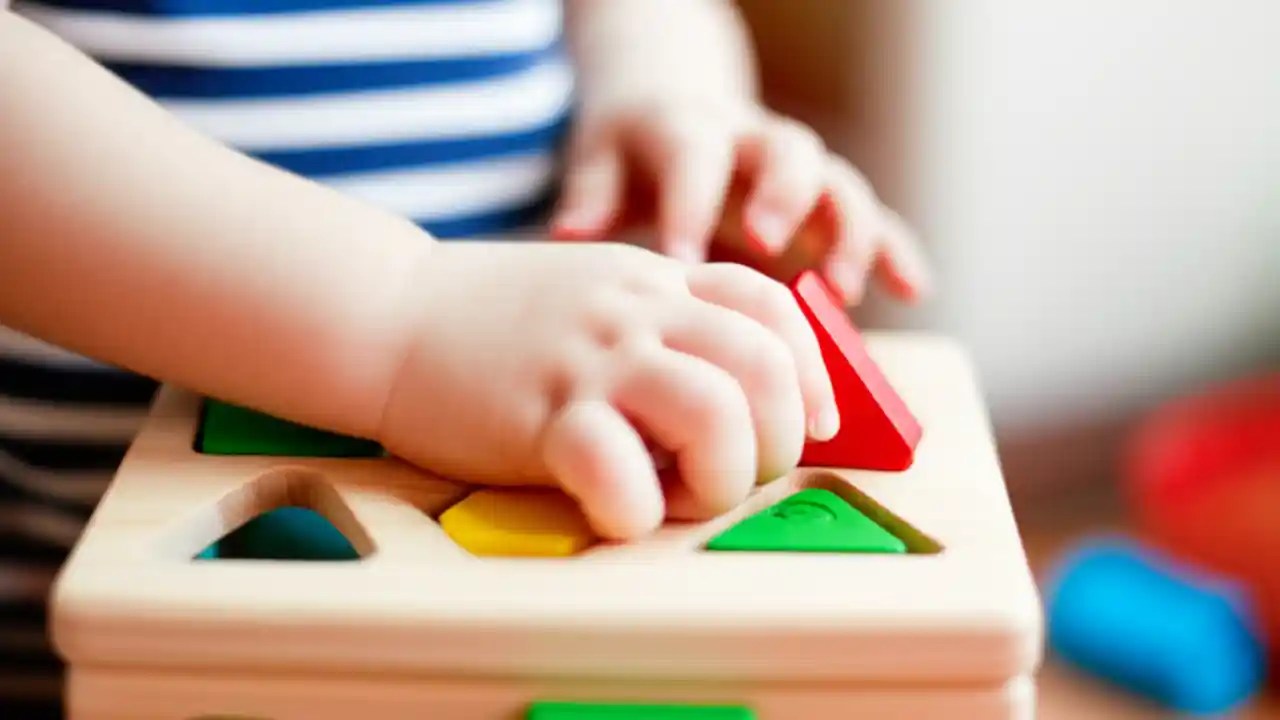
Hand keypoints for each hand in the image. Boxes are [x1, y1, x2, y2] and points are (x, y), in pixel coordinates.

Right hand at [378, 241, 837, 538]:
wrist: (388, 313)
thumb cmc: (493, 320)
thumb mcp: (593, 292)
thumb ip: (660, 323)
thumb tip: (734, 395)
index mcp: (656, 281)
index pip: (773, 308)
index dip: (815, 372)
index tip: (817, 422)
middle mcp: (636, 312)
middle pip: (764, 365)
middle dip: (783, 437)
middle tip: (744, 472)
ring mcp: (591, 361)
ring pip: (716, 412)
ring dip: (725, 476)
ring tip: (685, 495)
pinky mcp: (540, 416)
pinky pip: (618, 469)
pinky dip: (638, 510)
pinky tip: (618, 510)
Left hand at [550, 100, 930, 304]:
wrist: (674, 111)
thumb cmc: (631, 153)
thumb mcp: (600, 162)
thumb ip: (589, 196)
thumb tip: (565, 234)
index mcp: (690, 130)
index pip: (695, 157)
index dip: (692, 204)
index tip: (681, 260)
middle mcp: (753, 141)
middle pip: (785, 151)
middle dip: (784, 196)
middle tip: (770, 246)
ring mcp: (797, 170)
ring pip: (838, 182)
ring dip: (847, 232)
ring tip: (841, 289)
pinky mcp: (826, 198)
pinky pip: (875, 216)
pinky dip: (895, 250)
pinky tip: (914, 290)